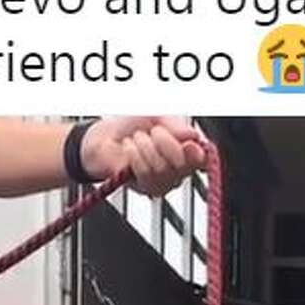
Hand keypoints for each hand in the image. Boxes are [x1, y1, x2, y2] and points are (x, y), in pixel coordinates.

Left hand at [80, 116, 205, 195]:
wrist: (102, 137)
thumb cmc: (129, 126)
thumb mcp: (154, 116)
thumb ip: (175, 125)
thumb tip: (193, 136)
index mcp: (186, 150)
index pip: (203, 158)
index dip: (198, 153)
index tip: (189, 144)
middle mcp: (179, 169)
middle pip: (185, 163)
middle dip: (167, 142)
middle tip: (153, 132)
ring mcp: (164, 181)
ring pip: (164, 169)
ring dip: (146, 147)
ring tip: (137, 139)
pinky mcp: (147, 188)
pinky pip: (148, 175)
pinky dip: (136, 156)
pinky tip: (130, 148)